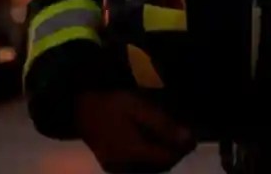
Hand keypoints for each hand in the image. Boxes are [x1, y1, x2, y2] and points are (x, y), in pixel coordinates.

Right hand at [75, 90, 195, 172]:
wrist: (76, 105)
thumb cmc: (110, 102)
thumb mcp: (138, 107)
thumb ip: (163, 124)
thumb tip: (188, 139)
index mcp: (133, 151)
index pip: (168, 158)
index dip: (183, 149)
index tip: (194, 136)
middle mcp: (125, 165)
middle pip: (159, 167)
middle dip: (174, 154)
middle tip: (184, 138)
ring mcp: (116, 167)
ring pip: (148, 170)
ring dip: (162, 159)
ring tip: (170, 142)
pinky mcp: (109, 165)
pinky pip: (136, 169)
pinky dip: (148, 161)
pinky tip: (152, 148)